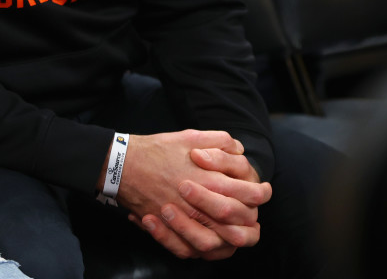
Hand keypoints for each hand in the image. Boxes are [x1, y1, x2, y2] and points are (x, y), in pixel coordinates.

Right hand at [110, 130, 270, 260]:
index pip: (248, 194)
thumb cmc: (156, 149)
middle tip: (254, 214)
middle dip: (250, 218)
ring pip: (217, 241)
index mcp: (208, 178)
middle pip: (238, 220)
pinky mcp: (168, 230)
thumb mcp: (189, 136)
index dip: (260, 194)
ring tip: (235, 231)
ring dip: (229, 238)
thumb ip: (219, 141)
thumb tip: (240, 149)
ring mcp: (183, 220)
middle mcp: (199, 203)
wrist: (122, 165)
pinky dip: (201, 250)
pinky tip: (211, 242)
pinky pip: (189, 250)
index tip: (263, 191)